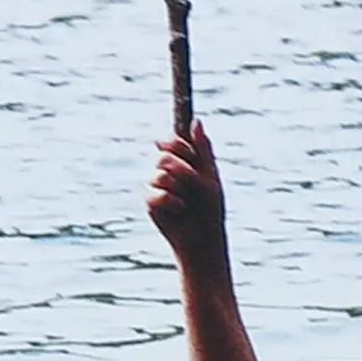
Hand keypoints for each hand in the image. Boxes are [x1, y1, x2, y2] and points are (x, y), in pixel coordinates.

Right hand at [148, 119, 226, 267]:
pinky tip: (179, 209)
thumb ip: (203, 149)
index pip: (174, 141)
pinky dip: (171, 201)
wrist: (203, 239)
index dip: (177, 144)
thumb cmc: (210, 210)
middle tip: (193, 181)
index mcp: (185, 162)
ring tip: (187, 201)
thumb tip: (196, 121)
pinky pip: (155, 193)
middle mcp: (169, 171)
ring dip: (178, 187)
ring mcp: (158, 186)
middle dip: (182, 168)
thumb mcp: (210, 176)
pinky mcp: (151, 202)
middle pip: (164, 156)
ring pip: (159, 174)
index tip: (186, 152)